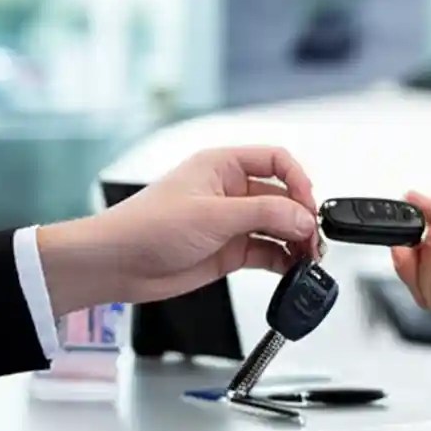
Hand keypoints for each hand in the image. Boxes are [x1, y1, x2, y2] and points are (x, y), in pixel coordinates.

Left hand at [37, 146, 319, 315]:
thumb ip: (264, 214)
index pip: (276, 161)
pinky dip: (282, 260)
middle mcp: (230, 191)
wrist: (117, 264)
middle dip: (301, 217)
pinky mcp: (229, 250)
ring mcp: (230, 222)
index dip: (298, 181)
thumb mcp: (212, 215)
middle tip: (312, 240)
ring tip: (307, 259)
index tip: (308, 207)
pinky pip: (266, 251)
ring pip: (278, 226)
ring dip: (295, 241)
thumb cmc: (146, 227)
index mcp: (223, 166)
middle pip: (282, 197)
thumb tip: (303, 216)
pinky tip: (290, 269)